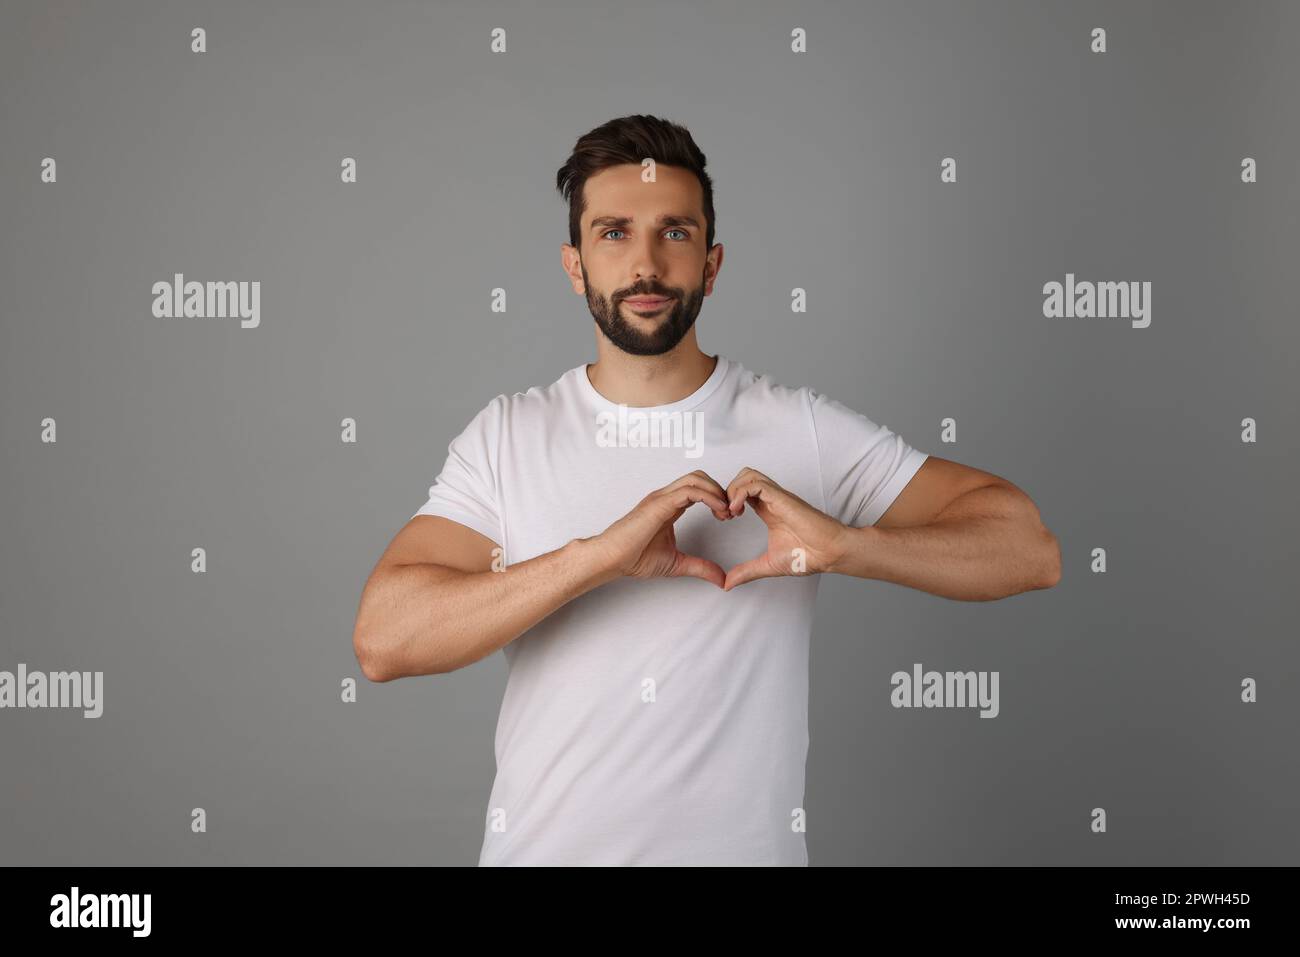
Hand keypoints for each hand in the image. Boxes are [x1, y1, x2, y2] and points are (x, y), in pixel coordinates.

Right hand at [591, 471, 734, 587]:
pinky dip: (709, 497)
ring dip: (717, 491)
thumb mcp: (677, 564)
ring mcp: (662, 498)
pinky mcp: (660, 503)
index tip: (728, 516)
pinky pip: (690, 491)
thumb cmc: (634, 558)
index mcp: (669, 506)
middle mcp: (665, 497)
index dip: (717, 498)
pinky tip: (718, 511)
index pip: (698, 488)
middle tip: (731, 512)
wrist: (611, 558)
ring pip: (696, 478)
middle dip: (720, 490)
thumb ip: (700, 568)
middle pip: (700, 477)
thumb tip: (721, 579)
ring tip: (726, 512)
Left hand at [722, 467, 849, 590]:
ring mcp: (777, 497)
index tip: (724, 519)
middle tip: (725, 514)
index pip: (742, 491)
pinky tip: (738, 511)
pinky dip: (740, 493)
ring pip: (748, 475)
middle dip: (726, 491)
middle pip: (743, 476)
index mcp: (768, 510)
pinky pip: (756, 484)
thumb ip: (747, 572)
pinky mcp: (782, 498)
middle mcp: (772, 500)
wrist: (830, 553)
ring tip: (731, 512)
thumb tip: (728, 584)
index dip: (727, 500)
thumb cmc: (808, 555)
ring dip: (733, 490)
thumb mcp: (768, 565)